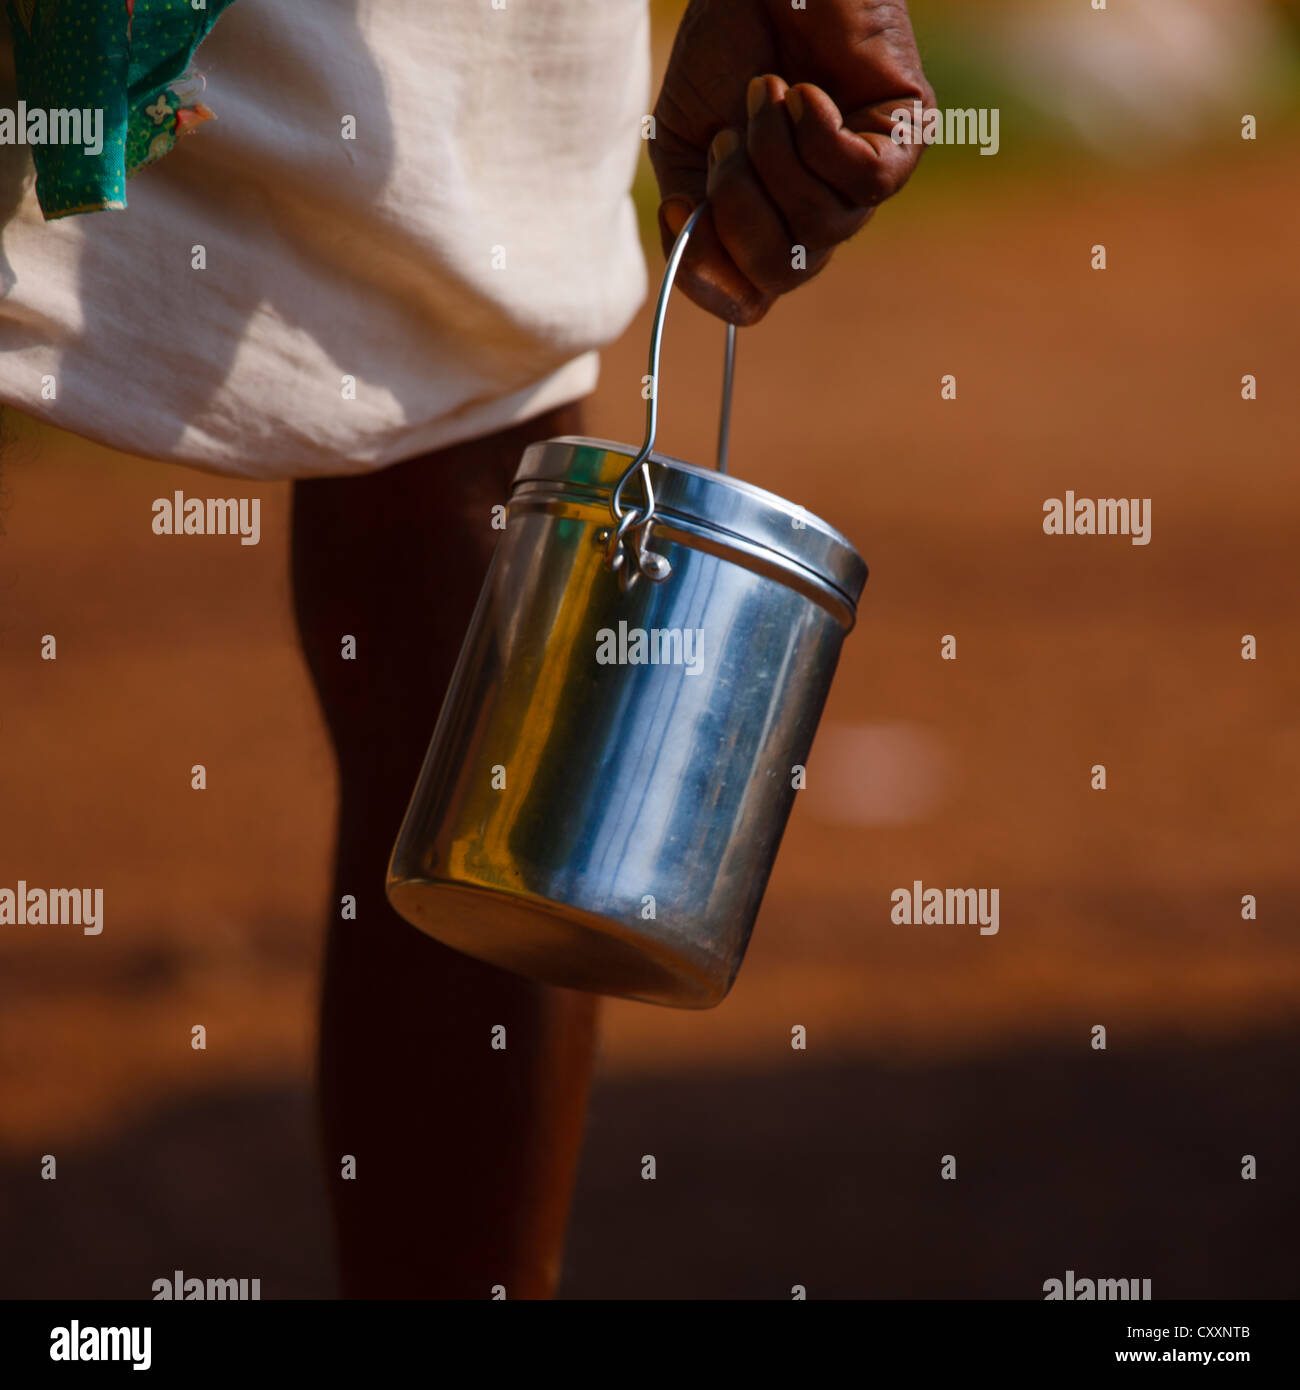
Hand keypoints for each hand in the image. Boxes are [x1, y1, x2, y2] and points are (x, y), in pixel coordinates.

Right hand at [650, 0, 932, 323]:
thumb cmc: (724, 57)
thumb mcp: (686, 151)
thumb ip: (690, 222)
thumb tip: (698, 266)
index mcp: (767, 228)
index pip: (749, 301)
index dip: (711, 275)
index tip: (680, 206)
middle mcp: (819, 218)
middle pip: (782, 272)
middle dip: (739, 206)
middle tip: (729, 135)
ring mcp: (863, 185)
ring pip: (818, 226)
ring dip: (774, 156)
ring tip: (766, 93)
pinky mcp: (904, 142)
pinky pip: (861, 184)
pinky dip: (818, 137)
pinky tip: (805, 91)